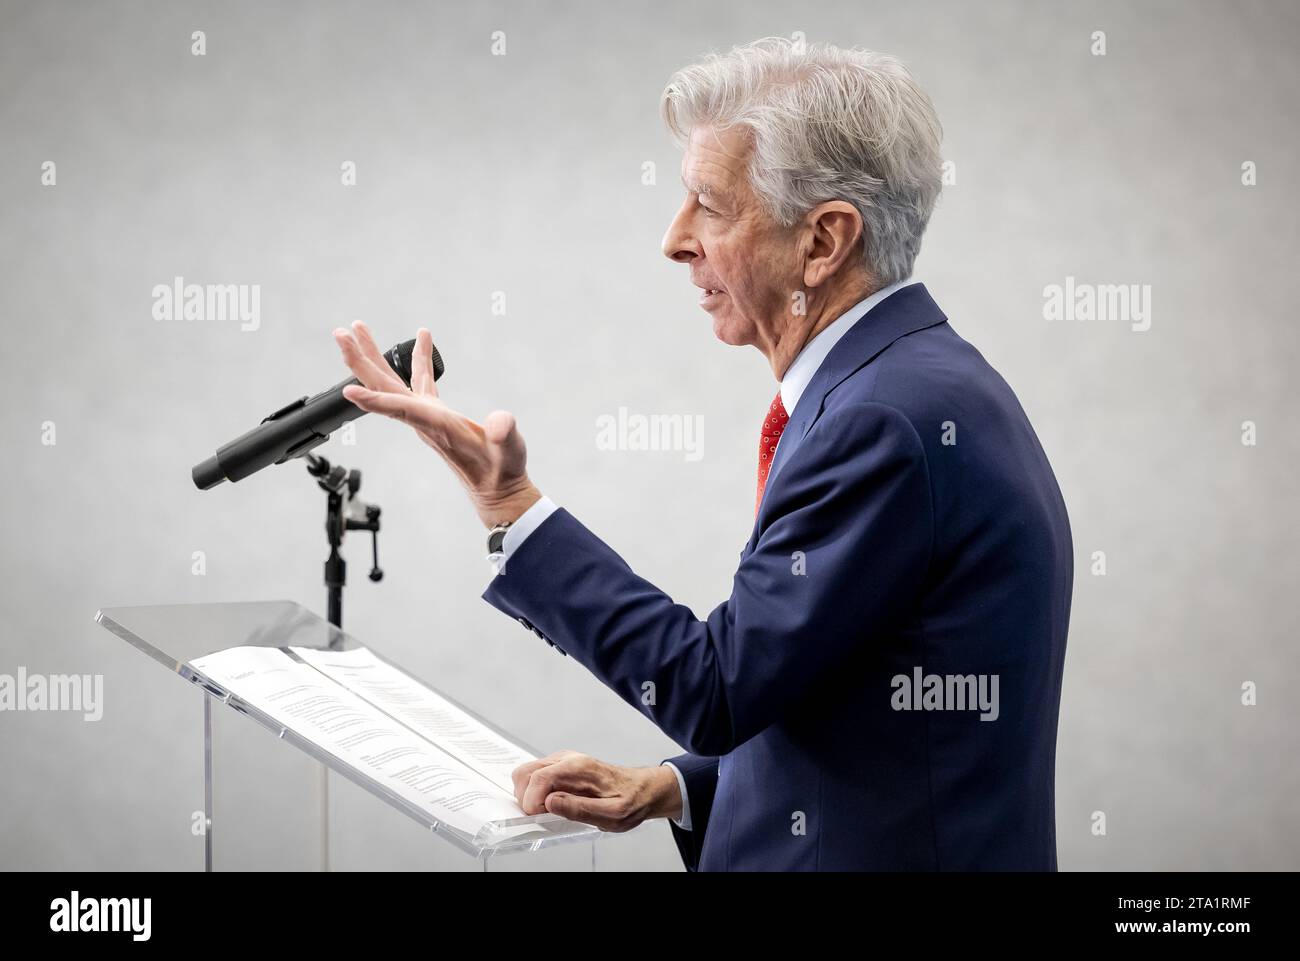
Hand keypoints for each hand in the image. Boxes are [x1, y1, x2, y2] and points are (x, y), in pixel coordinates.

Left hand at [332, 320, 539, 526]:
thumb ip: (505, 434)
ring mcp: (426, 414)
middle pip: (382, 387)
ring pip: (391, 381)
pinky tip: (423, 337)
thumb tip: (500, 423)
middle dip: (360, 360)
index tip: (347, 391)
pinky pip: (419, 378)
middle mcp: (423, 419)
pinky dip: (418, 356)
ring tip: (358, 328)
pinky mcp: (436, 411)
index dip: (374, 401)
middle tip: (341, 333)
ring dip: (373, 355)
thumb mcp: (509, 451)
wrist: (495, 487)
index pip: (401, 410)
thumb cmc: (501, 470)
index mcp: (437, 426)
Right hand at [511, 750, 683, 831]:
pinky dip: (535, 792)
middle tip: (541, 815)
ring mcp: (563, 761)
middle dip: (525, 797)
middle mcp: (568, 760)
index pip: (539, 778)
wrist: (641, 789)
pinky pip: (537, 776)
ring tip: (548, 811)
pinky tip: (552, 804)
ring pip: (528, 773)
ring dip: (529, 795)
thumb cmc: (629, 801)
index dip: (531, 801)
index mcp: (579, 768)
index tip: (538, 817)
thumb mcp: (610, 815)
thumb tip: (550, 802)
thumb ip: (579, 809)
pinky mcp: (561, 767)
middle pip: (526, 773)